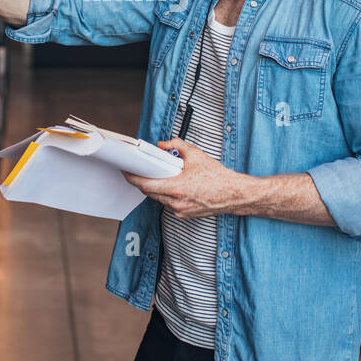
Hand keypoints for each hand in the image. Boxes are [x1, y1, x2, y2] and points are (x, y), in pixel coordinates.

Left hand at [122, 138, 257, 218]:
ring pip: (158, 198)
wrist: (234, 194)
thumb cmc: (217, 176)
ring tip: (159, 176)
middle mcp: (176, 202)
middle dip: (143, 181)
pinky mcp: (184, 215)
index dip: (132, 177)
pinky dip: (166, 194)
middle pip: (149, 192)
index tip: (126, 170)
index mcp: (176, 187)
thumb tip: (162, 145)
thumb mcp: (196, 155)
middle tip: (140, 169)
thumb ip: (176, 145)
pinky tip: (172, 186)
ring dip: (156, 187)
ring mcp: (179, 210)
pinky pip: (168, 204)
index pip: (145, 184)